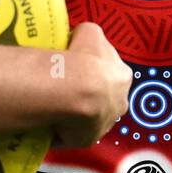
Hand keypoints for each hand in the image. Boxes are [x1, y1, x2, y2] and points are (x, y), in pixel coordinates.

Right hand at [51, 22, 131, 148]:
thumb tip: (77, 39)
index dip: (91, 70)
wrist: (75, 88)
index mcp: (123, 75)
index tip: (76, 68)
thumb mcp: (90, 32)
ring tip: (54, 104)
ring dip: (76, 112)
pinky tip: (49, 120)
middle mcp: (120, 101)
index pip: (108, 72)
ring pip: (89, 116)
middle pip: (102, 97)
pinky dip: (62, 129)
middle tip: (64, 86)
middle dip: (88, 93)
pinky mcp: (88, 140)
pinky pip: (72, 134)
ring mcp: (105, 124)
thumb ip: (89, 37)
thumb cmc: (84, 56)